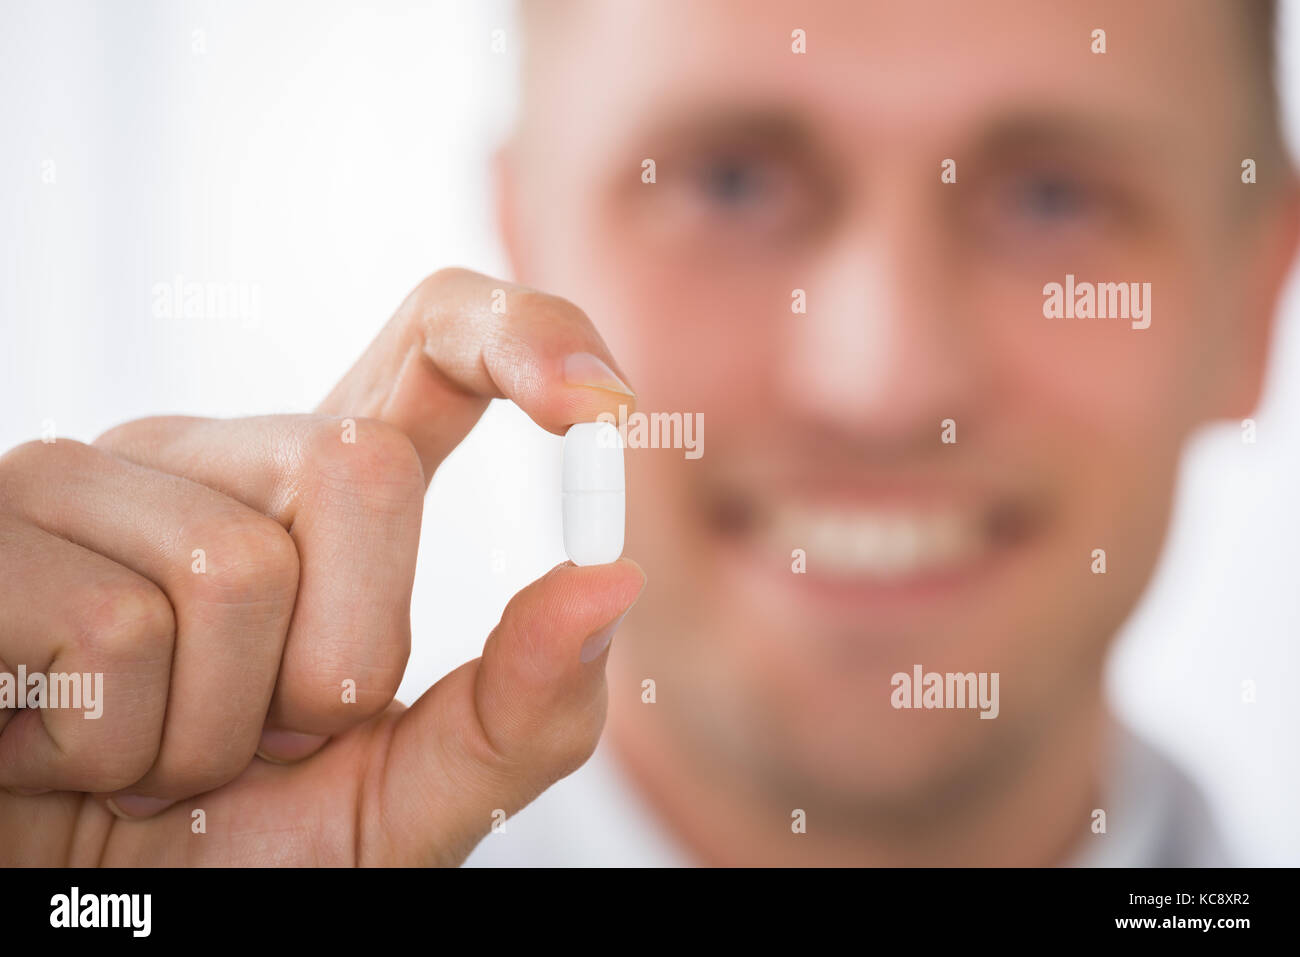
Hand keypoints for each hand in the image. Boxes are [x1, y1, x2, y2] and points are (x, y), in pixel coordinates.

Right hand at [0, 268, 643, 864]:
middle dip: (339, 661)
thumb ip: (519, 712)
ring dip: (211, 733)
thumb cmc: (228, 859)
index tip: (604, 406)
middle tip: (258, 741)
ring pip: (235, 570)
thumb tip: (610, 581)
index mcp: (319, 502)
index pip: (434, 342)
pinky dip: (109, 750)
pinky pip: (112, 631)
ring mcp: (89, 481)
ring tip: (145, 759)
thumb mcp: (404, 804)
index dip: (524, 336)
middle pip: (364, 467)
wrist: (71, 916)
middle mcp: (211, 461)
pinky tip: (53, 749)